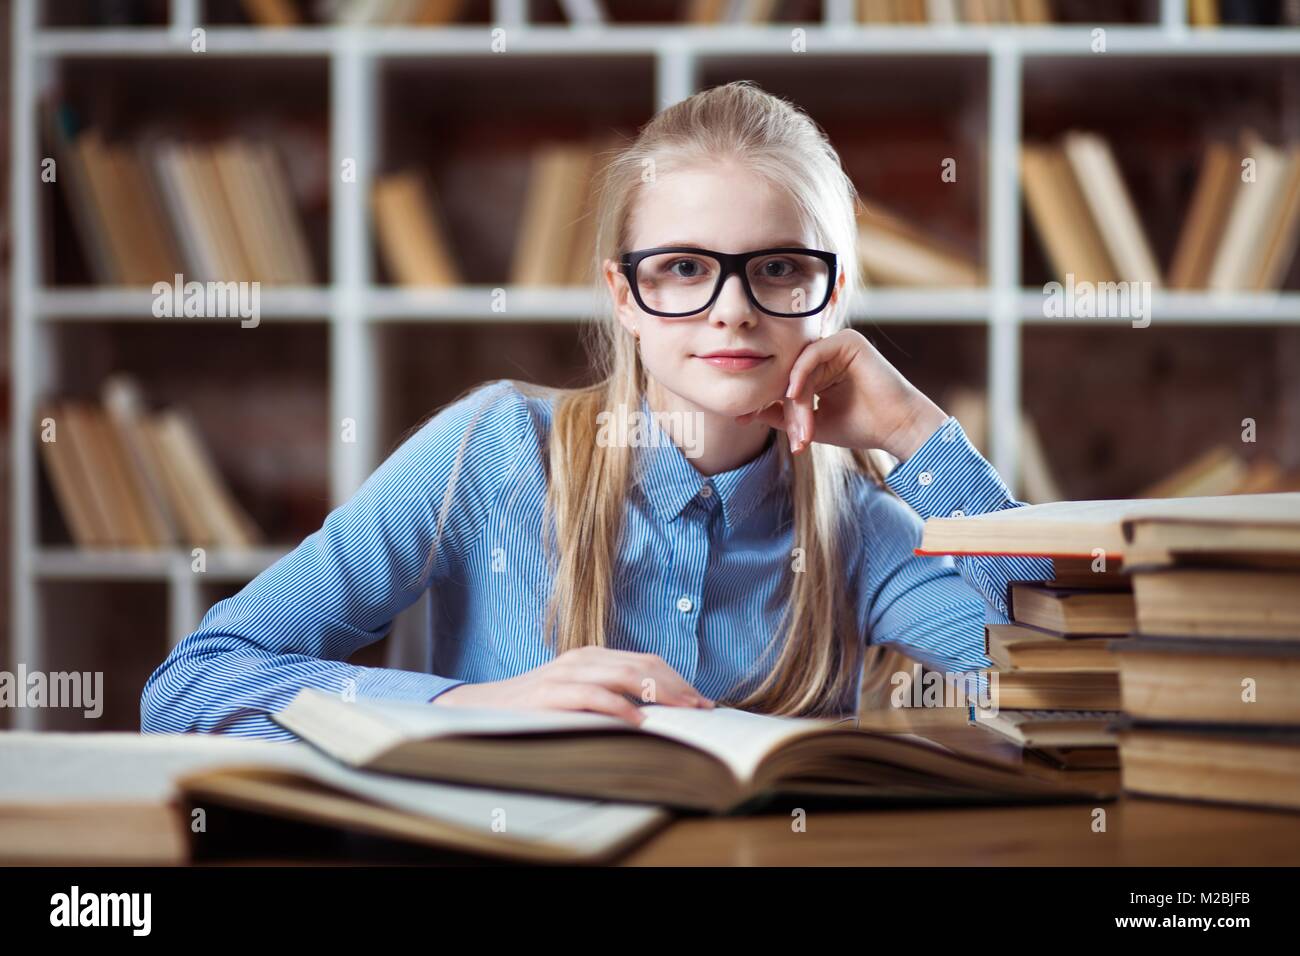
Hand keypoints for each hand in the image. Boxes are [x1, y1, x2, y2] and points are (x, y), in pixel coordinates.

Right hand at [430, 646, 713, 725]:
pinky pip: (592, 697)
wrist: (481, 709)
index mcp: (592, 657)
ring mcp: (565, 674)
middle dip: (676, 687)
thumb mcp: (576, 696)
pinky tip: (640, 722)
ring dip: (658, 693)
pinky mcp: (549, 694)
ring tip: (682, 711)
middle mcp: (582, 659)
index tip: (701, 700)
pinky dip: (620, 709)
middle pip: (642, 665)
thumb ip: (609, 696)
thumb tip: (654, 716)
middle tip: (701, 708)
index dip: (677, 680)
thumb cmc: (535, 709)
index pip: (646, 661)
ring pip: (624, 676)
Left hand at [735, 328, 948, 460]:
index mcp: (818, 368)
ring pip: (798, 368)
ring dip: (796, 401)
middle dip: (781, 406)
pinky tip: (794, 394)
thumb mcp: (809, 423)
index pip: (781, 378)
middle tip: (782, 432)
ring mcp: (837, 344)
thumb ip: (779, 415)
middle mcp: (826, 353)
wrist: (897, 429)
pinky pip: (812, 353)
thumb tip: (744, 414)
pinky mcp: (848, 341)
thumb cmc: (860, 427)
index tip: (742, 418)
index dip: (763, 398)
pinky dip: (800, 374)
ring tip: (804, 429)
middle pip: (786, 374)